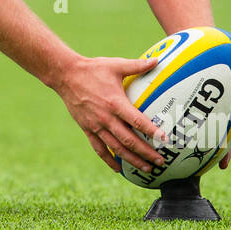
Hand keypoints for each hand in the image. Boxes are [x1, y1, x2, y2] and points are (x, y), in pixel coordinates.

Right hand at [54, 55, 165, 174]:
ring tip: (146, 169)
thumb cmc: (93, 69)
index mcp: (115, 103)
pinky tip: (119, 169)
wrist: (66, 75)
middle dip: (146, 153)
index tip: (164, 140)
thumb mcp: (116, 65)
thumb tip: (157, 60)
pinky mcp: (87, 129)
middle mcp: (106, 118)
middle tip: (160, 162)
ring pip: (116, 148)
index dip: (151, 131)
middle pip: (129, 140)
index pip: (137, 121)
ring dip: (132, 160)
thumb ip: (137, 65)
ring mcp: (96, 125)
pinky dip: (109, 160)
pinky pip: (99, 149)